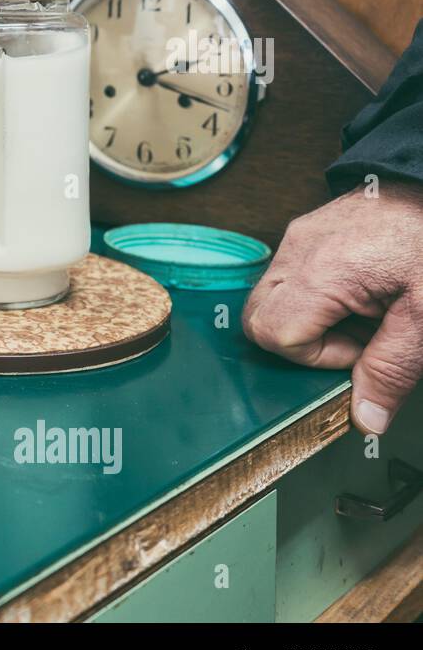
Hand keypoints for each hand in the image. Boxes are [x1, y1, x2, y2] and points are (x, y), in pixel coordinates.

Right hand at [243, 181, 422, 433]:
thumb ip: (392, 369)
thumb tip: (365, 418)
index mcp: (323, 272)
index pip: (274, 334)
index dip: (315, 356)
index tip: (359, 349)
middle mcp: (298, 251)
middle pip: (257, 319)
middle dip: (302, 341)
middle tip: (357, 336)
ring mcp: (298, 238)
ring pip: (269, 300)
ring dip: (309, 320)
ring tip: (362, 312)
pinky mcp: (306, 231)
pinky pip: (287, 277)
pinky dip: (314, 297)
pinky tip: (358, 292)